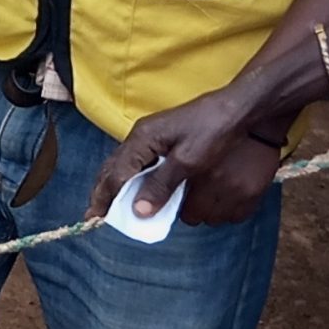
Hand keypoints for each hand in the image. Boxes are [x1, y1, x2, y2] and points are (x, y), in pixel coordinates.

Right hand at [87, 86, 279, 225]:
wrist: (235, 109)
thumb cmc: (213, 132)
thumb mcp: (188, 161)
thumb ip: (161, 185)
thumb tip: (138, 210)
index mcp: (142, 139)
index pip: (117, 173)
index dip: (107, 197)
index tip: (96, 219)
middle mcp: (140, 137)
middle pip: (112, 167)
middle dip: (102, 192)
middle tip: (93, 216)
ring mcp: (149, 137)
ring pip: (122, 165)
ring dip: (114, 186)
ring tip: (107, 207)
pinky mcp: (161, 141)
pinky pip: (136, 164)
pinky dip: (129, 180)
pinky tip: (133, 191)